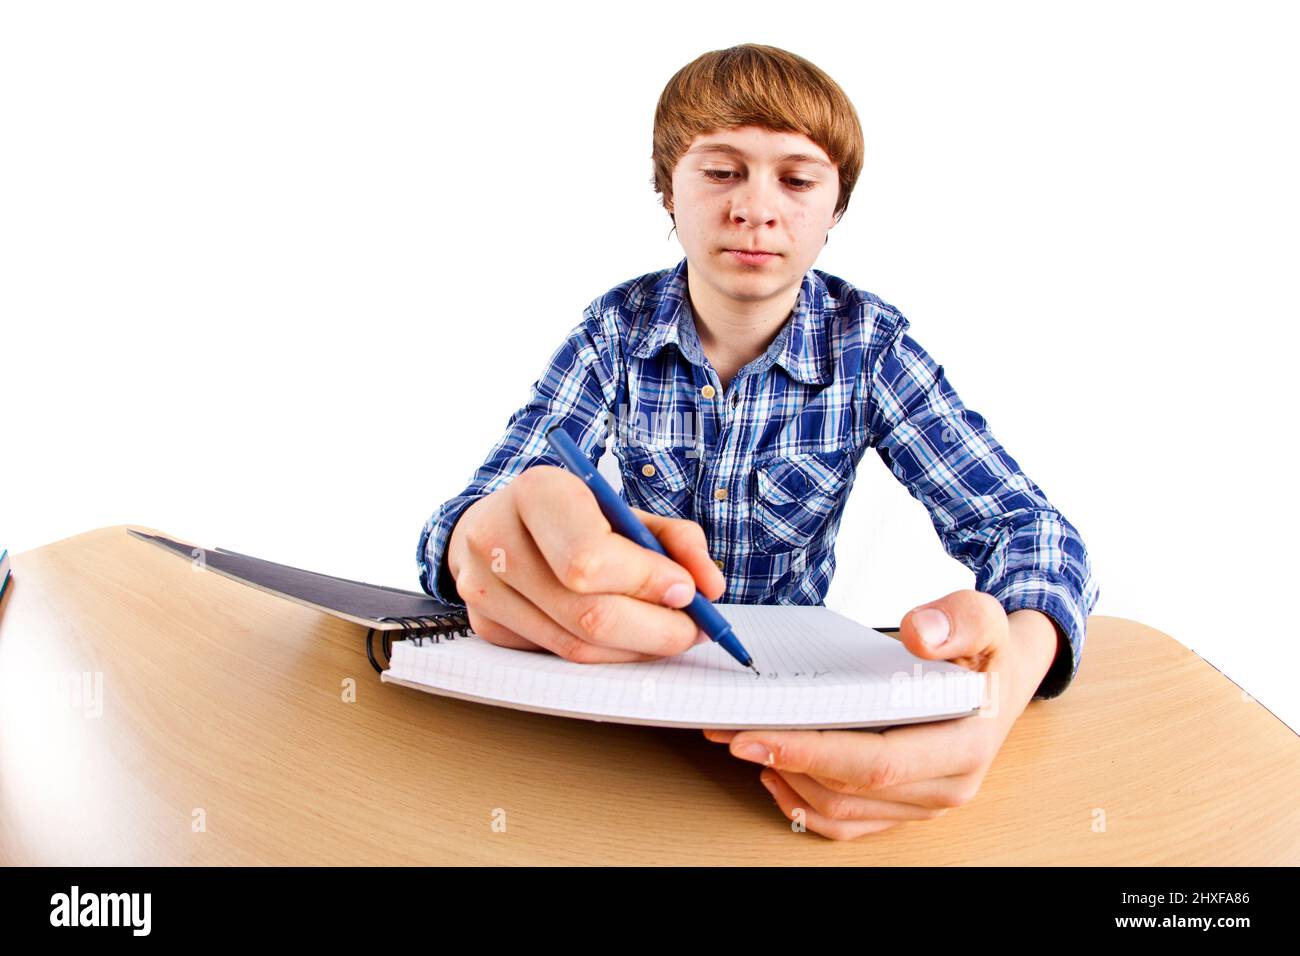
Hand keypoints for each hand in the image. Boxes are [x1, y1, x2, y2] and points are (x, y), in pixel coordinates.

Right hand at [447, 464, 725, 662]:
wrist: (496, 520)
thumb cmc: (570, 513)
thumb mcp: (623, 507)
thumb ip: (675, 538)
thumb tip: (710, 587)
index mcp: (536, 493)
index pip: (589, 557)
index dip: (645, 582)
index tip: (688, 590)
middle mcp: (496, 539)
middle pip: (587, 613)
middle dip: (655, 629)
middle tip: (693, 628)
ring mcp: (483, 588)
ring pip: (575, 645)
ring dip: (636, 648)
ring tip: (667, 632)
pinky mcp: (485, 625)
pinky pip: (558, 655)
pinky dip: (605, 654)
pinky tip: (626, 637)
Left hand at [702, 589, 1060, 839]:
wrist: (1003, 677)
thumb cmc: (987, 649)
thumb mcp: (985, 617)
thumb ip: (959, 618)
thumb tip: (920, 634)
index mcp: (965, 748)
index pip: (877, 762)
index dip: (813, 752)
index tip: (757, 732)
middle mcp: (945, 788)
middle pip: (849, 790)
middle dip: (784, 762)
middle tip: (731, 734)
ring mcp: (923, 803)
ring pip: (841, 809)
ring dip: (786, 779)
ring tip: (742, 743)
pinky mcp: (904, 806)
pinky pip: (848, 822)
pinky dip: (804, 804)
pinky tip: (773, 774)